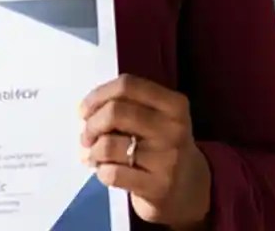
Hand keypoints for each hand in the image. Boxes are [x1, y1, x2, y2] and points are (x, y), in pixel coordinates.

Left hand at [80, 74, 211, 229]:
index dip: (98, 95)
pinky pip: (112, 174)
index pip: (127, 85)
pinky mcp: (158, 187)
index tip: (85, 110)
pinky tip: (106, 172)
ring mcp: (167, 159)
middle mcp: (174, 129)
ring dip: (92, 151)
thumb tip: (86, 111)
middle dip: (91, 124)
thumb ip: (127, 106)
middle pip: (115, 112)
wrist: (189, 188)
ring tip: (94, 156)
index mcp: (174, 104)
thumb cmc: (161, 146)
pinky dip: (101, 172)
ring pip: (109, 145)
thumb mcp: (158, 118)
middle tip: (87, 136)